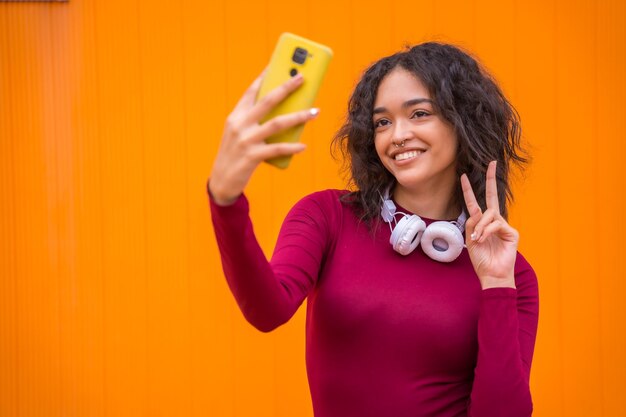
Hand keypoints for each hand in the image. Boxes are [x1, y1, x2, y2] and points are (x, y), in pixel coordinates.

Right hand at [208, 70, 319, 204]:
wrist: (221, 182)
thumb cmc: (235, 156)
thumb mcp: (239, 134)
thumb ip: (255, 122)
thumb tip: (285, 112)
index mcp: (235, 116)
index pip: (252, 91)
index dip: (265, 76)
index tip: (278, 63)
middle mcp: (239, 125)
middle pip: (268, 100)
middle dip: (287, 87)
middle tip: (303, 78)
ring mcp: (245, 140)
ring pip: (277, 123)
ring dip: (298, 116)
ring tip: (315, 112)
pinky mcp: (252, 156)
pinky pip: (277, 149)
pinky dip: (292, 147)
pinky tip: (302, 146)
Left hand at [461, 161, 517, 288]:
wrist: (491, 274)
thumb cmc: (481, 259)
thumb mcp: (470, 239)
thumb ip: (471, 224)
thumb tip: (476, 211)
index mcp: (481, 223)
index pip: (475, 203)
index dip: (469, 190)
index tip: (463, 176)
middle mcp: (494, 221)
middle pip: (492, 196)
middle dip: (491, 179)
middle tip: (491, 163)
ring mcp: (504, 226)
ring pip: (490, 214)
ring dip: (480, 226)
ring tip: (477, 239)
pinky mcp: (512, 232)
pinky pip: (496, 224)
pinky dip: (486, 231)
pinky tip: (483, 240)